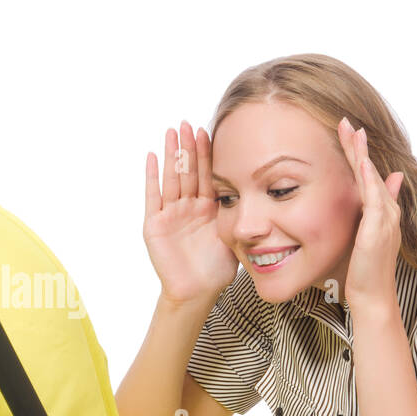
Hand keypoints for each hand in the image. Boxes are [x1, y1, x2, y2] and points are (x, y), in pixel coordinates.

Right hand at [144, 120, 239, 306]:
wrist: (197, 292)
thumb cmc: (216, 269)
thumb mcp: (233, 235)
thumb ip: (240, 213)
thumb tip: (265, 192)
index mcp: (209, 207)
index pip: (207, 174)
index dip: (207, 153)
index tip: (208, 130)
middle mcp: (189, 207)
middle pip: (188, 170)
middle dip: (188, 147)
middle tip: (188, 123)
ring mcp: (171, 214)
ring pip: (172, 178)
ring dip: (171, 154)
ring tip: (171, 131)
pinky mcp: (155, 225)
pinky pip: (153, 196)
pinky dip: (152, 177)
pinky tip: (151, 157)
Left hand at [338, 117, 403, 311]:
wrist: (372, 296)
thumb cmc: (364, 270)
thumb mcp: (364, 237)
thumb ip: (370, 215)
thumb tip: (381, 192)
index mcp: (381, 211)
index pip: (367, 175)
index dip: (357, 153)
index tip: (347, 133)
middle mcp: (387, 211)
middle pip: (371, 171)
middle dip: (359, 146)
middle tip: (347, 122)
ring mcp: (385, 220)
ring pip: (373, 180)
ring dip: (363, 155)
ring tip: (355, 133)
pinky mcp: (378, 230)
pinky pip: (375, 200)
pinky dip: (369, 180)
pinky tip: (362, 164)